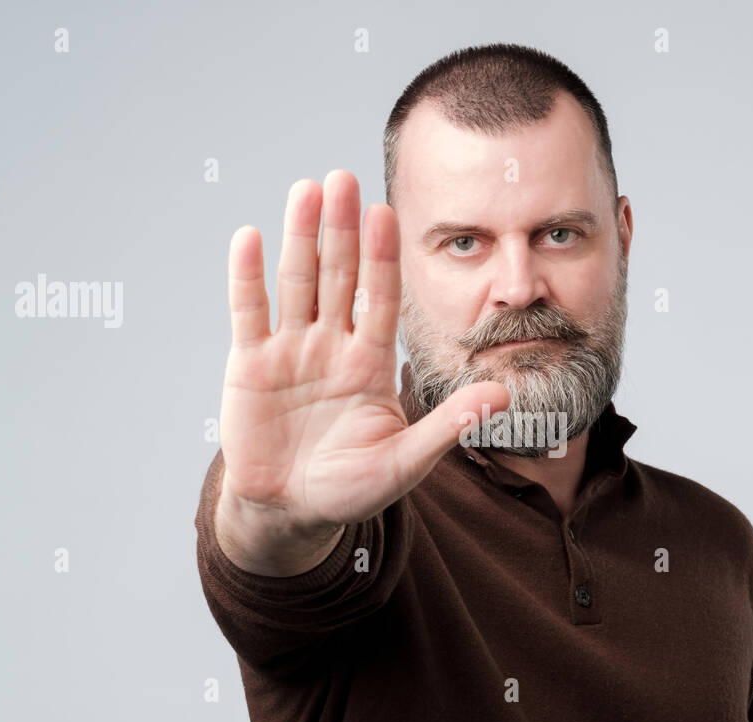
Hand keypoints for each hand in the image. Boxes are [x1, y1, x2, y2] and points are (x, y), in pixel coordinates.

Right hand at [216, 171, 508, 557]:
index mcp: (371, 362)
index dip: (383, 258)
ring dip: (300, 237)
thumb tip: (504, 396)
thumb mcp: (405, 461)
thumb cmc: (351, 490)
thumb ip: (449, 425)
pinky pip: (250, 313)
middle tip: (344, 178)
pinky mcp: (250, 365)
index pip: (381, 298)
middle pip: (338, 277)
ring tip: (306, 190)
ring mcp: (290, 351)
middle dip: (342, 230)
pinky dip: (247, 277)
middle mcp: (333, 346)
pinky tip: (251, 236)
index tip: (387, 213)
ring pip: (296, 283)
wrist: (291, 512)